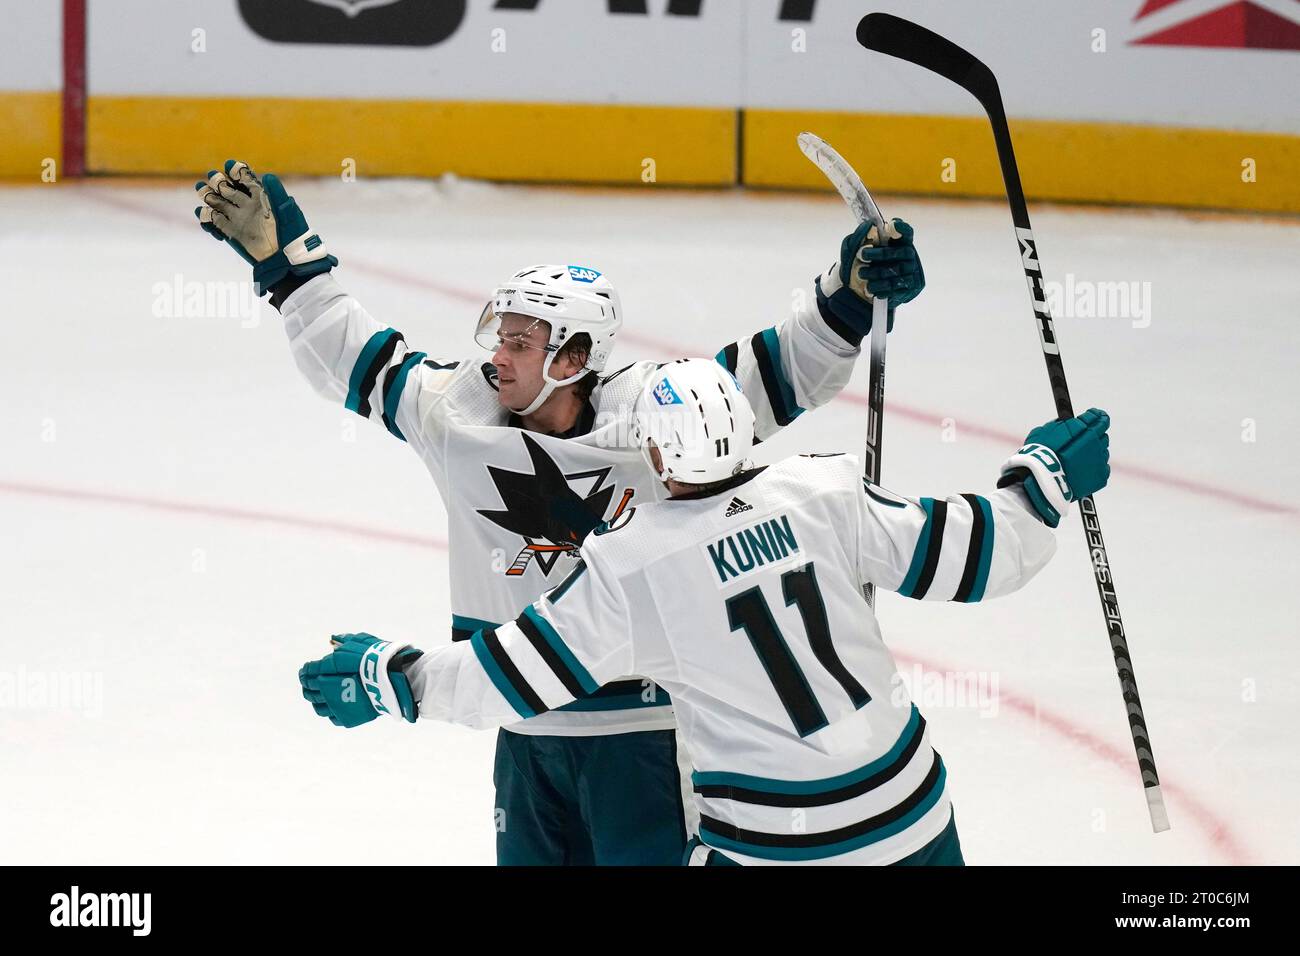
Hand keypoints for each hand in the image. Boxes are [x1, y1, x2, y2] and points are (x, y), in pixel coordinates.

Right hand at [194, 160, 336, 294]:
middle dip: (217, 181)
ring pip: (217, 203)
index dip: (236, 170)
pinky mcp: (231, 232)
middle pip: (227, 188)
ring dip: (208, 196)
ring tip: (203, 192)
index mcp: (260, 197)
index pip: (244, 178)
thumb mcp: (287, 210)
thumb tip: (267, 176)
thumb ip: (276, 192)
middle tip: (213, 179)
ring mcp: (237, 218)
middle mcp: (247, 205)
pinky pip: (214, 222)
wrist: (285, 258)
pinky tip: (206, 215)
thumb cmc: (290, 233)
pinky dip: (206, 218)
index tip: (230, 166)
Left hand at [299, 634, 422, 727]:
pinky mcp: (347, 717)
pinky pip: (332, 717)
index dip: (305, 671)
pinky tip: (334, 707)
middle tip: (308, 684)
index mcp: (328, 668)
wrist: (393, 678)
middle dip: (307, 686)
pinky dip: (331, 712)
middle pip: (309, 690)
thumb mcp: (360, 640)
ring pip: (318, 707)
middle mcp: (328, 687)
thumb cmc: (377, 656)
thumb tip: (333, 640)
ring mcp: (337, 704)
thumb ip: (344, 640)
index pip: (308, 671)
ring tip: (318, 698)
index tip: (305, 671)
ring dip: (315, 701)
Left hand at [815, 218, 924, 337]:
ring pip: (896, 272)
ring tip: (861, 273)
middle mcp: (909, 257)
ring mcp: (911, 273)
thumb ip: (860, 237)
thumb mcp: (856, 249)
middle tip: (862, 255)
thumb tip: (867, 225)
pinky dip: (880, 288)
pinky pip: (895, 288)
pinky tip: (871, 287)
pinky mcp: (908, 289)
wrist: (860, 291)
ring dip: (876, 273)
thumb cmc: (863, 264)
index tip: (893, 225)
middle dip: (881, 253)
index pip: (907, 233)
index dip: (902, 229)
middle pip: (902, 252)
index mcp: (900, 243)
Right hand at [998, 409, 1111, 526]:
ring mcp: (1099, 461)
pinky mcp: (1101, 477)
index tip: (1095, 415)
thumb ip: (1060, 425)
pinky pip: (1103, 468)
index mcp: (1085, 430)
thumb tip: (1066, 422)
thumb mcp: (1045, 431)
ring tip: (1079, 458)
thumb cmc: (1040, 454)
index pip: (1100, 418)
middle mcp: (1096, 444)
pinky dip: (1095, 467)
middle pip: (1103, 436)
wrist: (1043, 480)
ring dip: (1094, 452)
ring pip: (1102, 452)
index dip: (1098, 416)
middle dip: (1094, 436)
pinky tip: (1082, 469)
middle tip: (1083, 439)